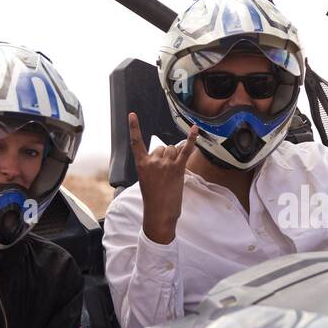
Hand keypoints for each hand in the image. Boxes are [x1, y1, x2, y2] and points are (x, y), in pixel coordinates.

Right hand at [130, 112, 197, 243]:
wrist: (159, 213)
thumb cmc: (154, 198)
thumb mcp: (147, 179)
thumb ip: (154, 165)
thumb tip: (171, 151)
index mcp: (141, 164)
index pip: (136, 142)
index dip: (134, 127)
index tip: (132, 114)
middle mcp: (152, 161)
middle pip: (162, 147)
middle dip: (166, 156)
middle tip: (165, 174)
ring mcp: (165, 164)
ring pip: (173, 149)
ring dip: (175, 157)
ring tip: (172, 174)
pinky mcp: (178, 169)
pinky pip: (186, 150)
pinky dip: (192, 139)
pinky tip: (195, 129)